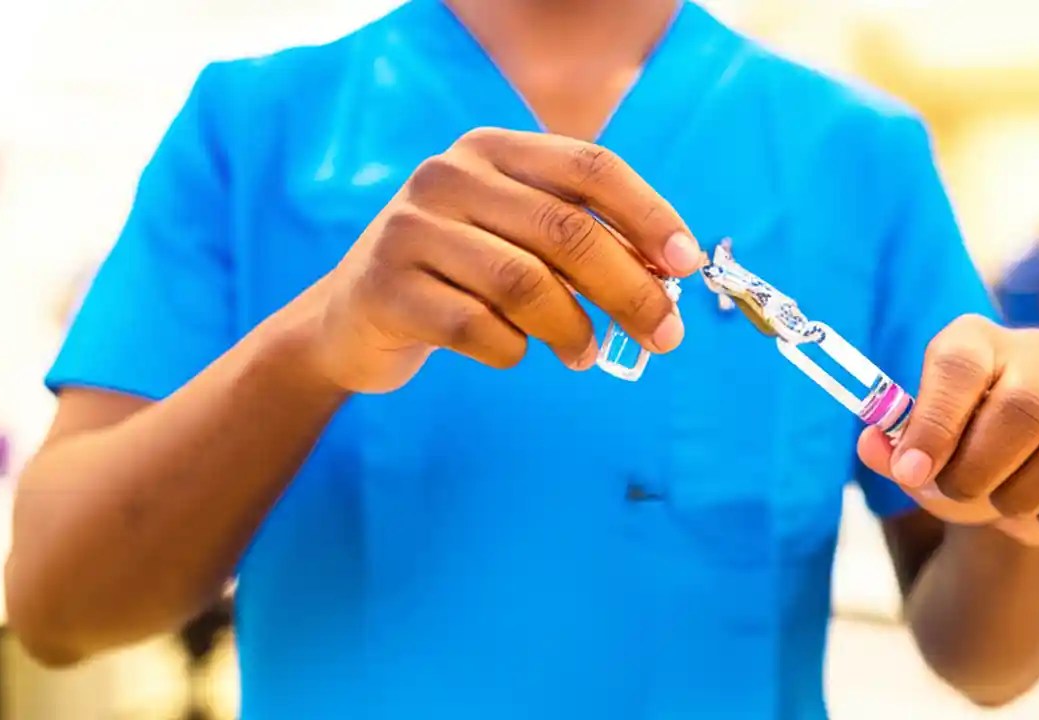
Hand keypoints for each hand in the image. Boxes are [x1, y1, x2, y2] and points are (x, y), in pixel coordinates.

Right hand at [285, 128, 704, 392]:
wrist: (352, 318)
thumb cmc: (459, 277)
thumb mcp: (518, 240)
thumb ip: (584, 244)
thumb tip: (668, 276)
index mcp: (492, 150)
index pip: (590, 167)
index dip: (648, 215)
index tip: (687, 265)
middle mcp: (448, 176)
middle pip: (566, 231)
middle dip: (630, 290)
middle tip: (664, 336)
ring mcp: (410, 229)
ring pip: (525, 283)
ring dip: (573, 330)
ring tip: (585, 355)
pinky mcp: (385, 287)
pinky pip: (477, 328)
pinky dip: (511, 349)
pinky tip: (512, 352)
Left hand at [857, 315, 1038, 545]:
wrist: (1007, 485)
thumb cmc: (952, 456)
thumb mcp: (913, 456)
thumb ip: (890, 451)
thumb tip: (875, 446)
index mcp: (974, 342)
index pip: (960, 365)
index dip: (936, 422)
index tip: (913, 471)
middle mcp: (1037, 354)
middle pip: (1024, 406)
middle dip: (981, 468)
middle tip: (957, 493)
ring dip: (1024, 496)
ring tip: (999, 504)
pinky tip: (1035, 515)